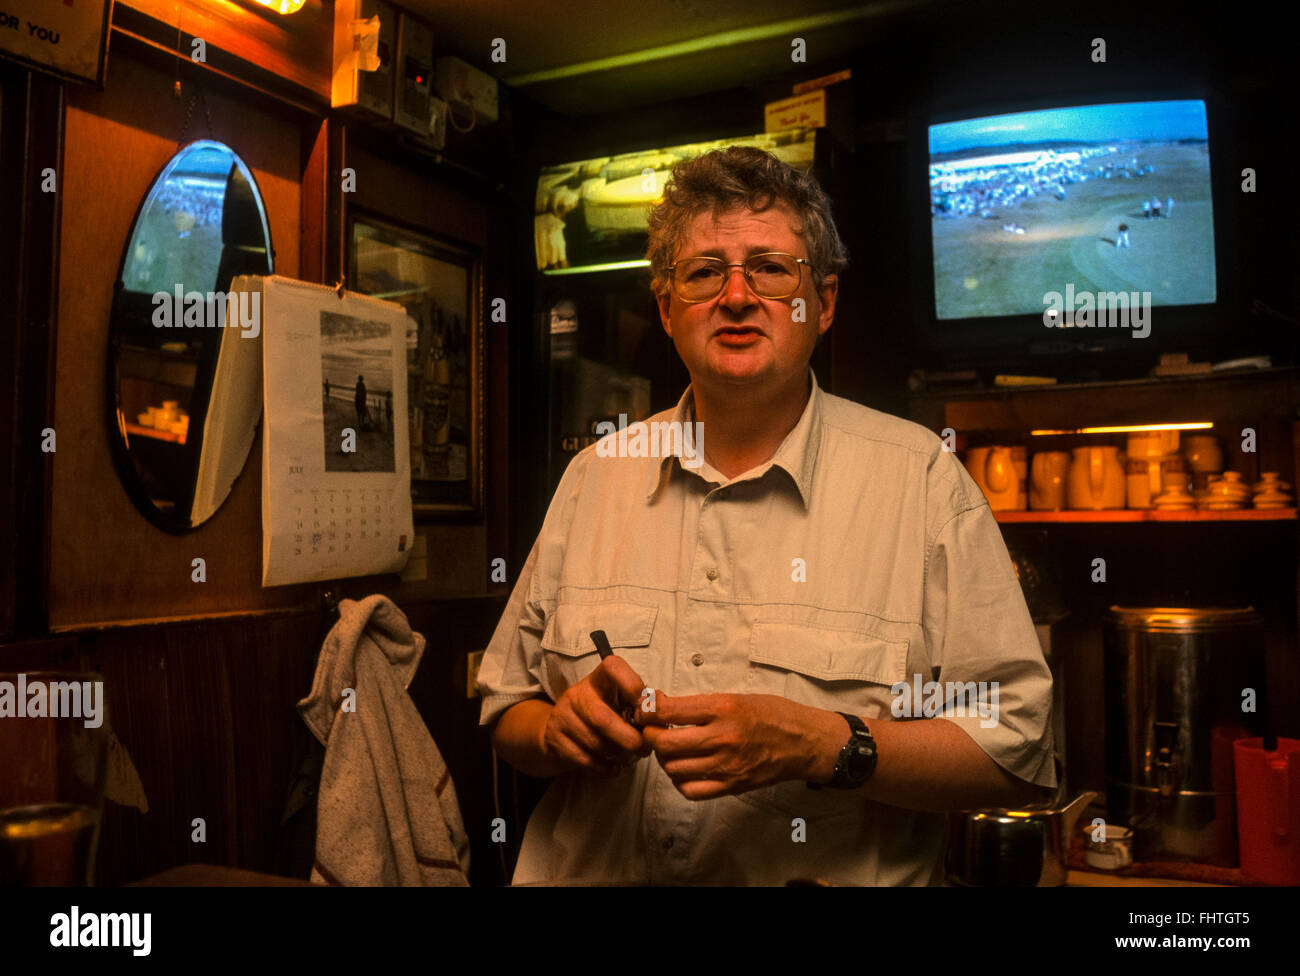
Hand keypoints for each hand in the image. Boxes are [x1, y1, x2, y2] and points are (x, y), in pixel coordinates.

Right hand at [542, 656, 651, 776]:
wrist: (558, 730)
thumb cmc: (601, 713)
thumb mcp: (618, 701)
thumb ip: (640, 703)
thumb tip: (661, 709)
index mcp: (599, 678)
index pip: (614, 668)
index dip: (633, 687)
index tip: (645, 710)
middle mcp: (578, 693)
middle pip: (602, 718)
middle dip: (629, 739)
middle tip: (644, 749)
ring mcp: (563, 715)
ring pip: (595, 743)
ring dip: (618, 756)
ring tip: (628, 758)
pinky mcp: (554, 738)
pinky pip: (584, 760)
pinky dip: (604, 768)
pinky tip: (612, 766)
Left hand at [640, 692, 839, 799]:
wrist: (805, 741)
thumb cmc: (773, 714)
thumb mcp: (736, 697)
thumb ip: (701, 705)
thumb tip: (664, 708)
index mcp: (723, 709)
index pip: (670, 711)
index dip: (649, 711)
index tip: (646, 710)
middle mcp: (722, 738)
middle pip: (666, 743)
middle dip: (652, 736)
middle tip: (654, 730)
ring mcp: (727, 766)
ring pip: (674, 768)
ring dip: (664, 758)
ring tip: (670, 748)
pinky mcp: (732, 785)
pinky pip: (691, 790)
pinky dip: (680, 781)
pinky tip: (685, 769)